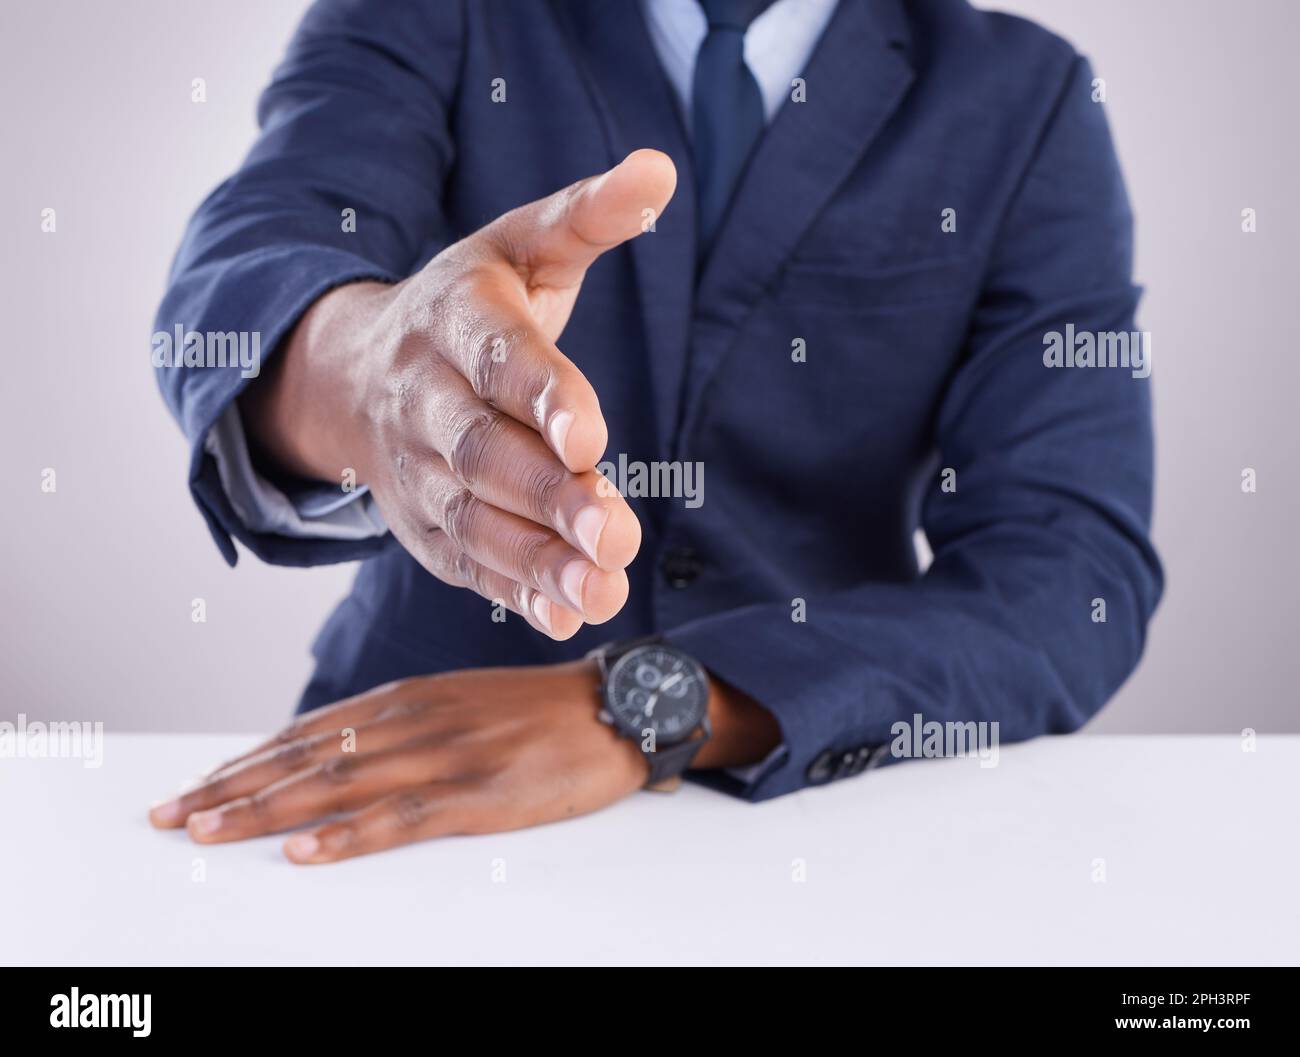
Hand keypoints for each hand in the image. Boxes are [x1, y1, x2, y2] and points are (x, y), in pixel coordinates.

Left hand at [147, 662, 781, 863]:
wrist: (614, 706)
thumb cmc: (537, 710)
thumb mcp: (458, 701)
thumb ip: (397, 723)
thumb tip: (334, 752)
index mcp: (406, 699)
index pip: (305, 734)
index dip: (244, 763)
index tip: (193, 786)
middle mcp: (413, 720)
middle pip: (304, 760)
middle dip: (231, 790)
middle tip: (170, 816)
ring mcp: (445, 756)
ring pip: (337, 787)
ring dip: (265, 810)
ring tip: (207, 831)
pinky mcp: (480, 794)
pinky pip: (401, 820)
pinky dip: (347, 836)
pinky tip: (306, 851)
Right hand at [241, 150, 677, 639]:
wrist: (358, 372)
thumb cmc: (467, 306)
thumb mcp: (518, 245)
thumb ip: (588, 217)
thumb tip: (659, 171)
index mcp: (453, 319)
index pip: (495, 358)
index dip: (541, 395)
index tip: (591, 435)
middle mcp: (425, 399)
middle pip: (482, 452)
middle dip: (548, 495)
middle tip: (615, 532)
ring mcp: (419, 472)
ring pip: (472, 519)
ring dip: (537, 559)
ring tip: (603, 589)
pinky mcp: (428, 526)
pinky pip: (466, 563)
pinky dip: (514, 592)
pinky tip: (566, 613)